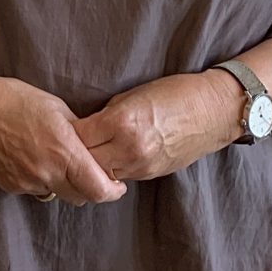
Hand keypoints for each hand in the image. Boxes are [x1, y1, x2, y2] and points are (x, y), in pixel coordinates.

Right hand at [0, 74, 126, 206]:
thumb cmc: (12, 99)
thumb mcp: (55, 107)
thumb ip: (79, 133)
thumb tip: (93, 147)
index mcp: (64, 152)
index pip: (99, 189)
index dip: (113, 191)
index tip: (117, 185)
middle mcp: (47, 173)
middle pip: (81, 198)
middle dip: (91, 188)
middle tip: (91, 173)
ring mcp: (26, 182)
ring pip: (58, 194)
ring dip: (64, 184)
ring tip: (56, 161)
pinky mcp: (10, 185)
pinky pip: (35, 189)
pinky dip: (41, 180)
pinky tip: (32, 158)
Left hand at [75, 72, 239, 181]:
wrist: (214, 110)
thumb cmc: (173, 93)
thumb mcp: (132, 96)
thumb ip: (106, 115)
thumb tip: (85, 128)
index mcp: (122, 122)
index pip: (78, 138)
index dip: (65, 135)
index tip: (57, 130)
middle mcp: (130, 148)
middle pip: (85, 162)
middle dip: (72, 155)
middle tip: (63, 148)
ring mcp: (142, 164)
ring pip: (101, 175)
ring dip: (90, 167)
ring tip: (81, 156)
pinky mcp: (151, 174)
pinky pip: (120, 177)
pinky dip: (109, 171)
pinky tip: (104, 161)